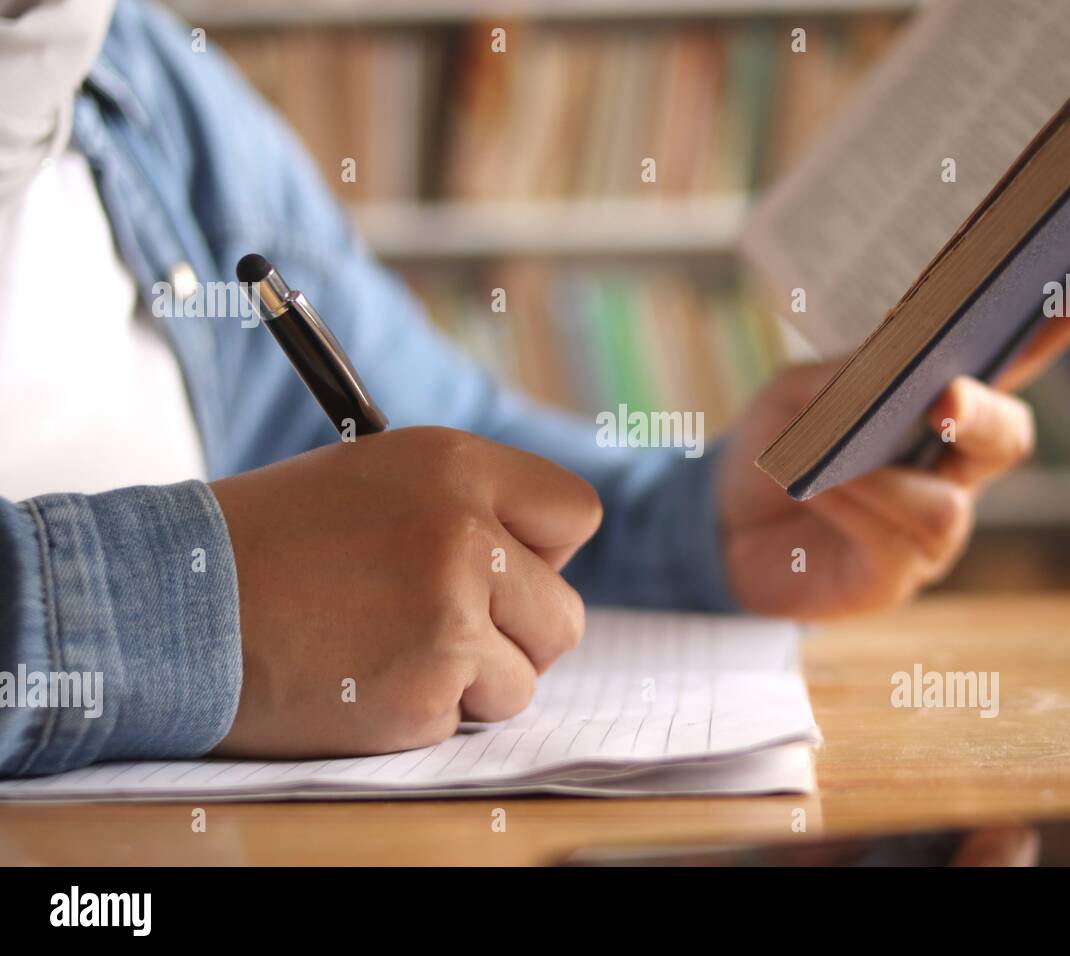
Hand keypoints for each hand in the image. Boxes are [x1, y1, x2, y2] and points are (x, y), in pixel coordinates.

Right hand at [209, 427, 600, 757]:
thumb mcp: (377, 478)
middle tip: (448, 628)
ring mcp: (450, 616)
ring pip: (522, 680)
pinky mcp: (423, 691)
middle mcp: (466, 534)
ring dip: (468, 682)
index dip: (545, 551)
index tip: (510, 569)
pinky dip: (418, 715)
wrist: (170, 603)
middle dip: (517, 636)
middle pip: (565, 615)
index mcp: (455, 466)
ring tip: (386, 649)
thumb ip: (467, 508)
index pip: (575, 513)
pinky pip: (462, 720)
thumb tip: (540, 564)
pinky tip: (357, 679)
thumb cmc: (269, 541)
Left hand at [718, 242, 1069, 616]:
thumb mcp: (802, 394)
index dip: (1063, 317)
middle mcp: (952, 466)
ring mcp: (931, 525)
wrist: (717, 525)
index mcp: (939, 403)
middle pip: (1009, 436)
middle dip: (982, 414)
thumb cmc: (772, 449)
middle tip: (944, 400)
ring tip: (830, 465)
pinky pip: (901, 540)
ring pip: (954, 502)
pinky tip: (819, 490)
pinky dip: (860, 506)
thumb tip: (906, 356)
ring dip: (890, 476)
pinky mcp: (897, 574)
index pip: (1014, 358)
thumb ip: (856, 375)